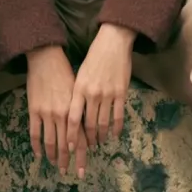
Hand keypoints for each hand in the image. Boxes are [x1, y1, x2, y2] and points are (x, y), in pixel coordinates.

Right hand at [26, 45, 87, 176]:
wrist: (46, 58)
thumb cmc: (65, 72)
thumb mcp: (78, 91)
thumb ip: (80, 110)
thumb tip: (85, 129)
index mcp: (75, 110)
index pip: (79, 139)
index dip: (80, 156)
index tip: (81, 170)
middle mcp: (62, 114)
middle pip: (65, 144)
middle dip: (67, 161)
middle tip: (68, 173)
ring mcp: (47, 113)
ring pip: (49, 141)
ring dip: (53, 156)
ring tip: (55, 164)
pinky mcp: (34, 110)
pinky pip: (34, 133)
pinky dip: (36, 145)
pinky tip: (39, 154)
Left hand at [67, 23, 133, 151]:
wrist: (113, 42)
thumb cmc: (94, 56)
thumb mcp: (80, 73)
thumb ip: (78, 93)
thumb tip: (76, 113)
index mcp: (79, 88)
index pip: (73, 118)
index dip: (71, 136)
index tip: (70, 148)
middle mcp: (92, 94)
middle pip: (88, 124)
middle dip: (87, 140)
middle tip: (87, 150)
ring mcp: (107, 94)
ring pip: (103, 123)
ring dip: (101, 136)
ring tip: (99, 142)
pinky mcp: (121, 93)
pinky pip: (118, 116)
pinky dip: (116, 128)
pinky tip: (115, 134)